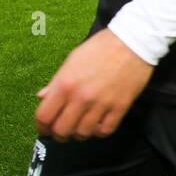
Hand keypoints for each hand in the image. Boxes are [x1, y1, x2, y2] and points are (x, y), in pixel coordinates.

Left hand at [35, 28, 152, 140]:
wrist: (132, 41)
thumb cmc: (101, 47)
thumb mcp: (73, 60)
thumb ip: (56, 81)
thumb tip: (42, 96)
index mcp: (65, 83)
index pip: (44, 116)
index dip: (42, 127)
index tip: (46, 128)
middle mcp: (81, 96)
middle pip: (61, 130)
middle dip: (59, 135)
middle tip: (63, 132)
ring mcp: (101, 103)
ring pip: (83, 133)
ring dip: (79, 134)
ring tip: (82, 127)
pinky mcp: (120, 106)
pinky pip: (105, 130)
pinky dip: (99, 131)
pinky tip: (99, 124)